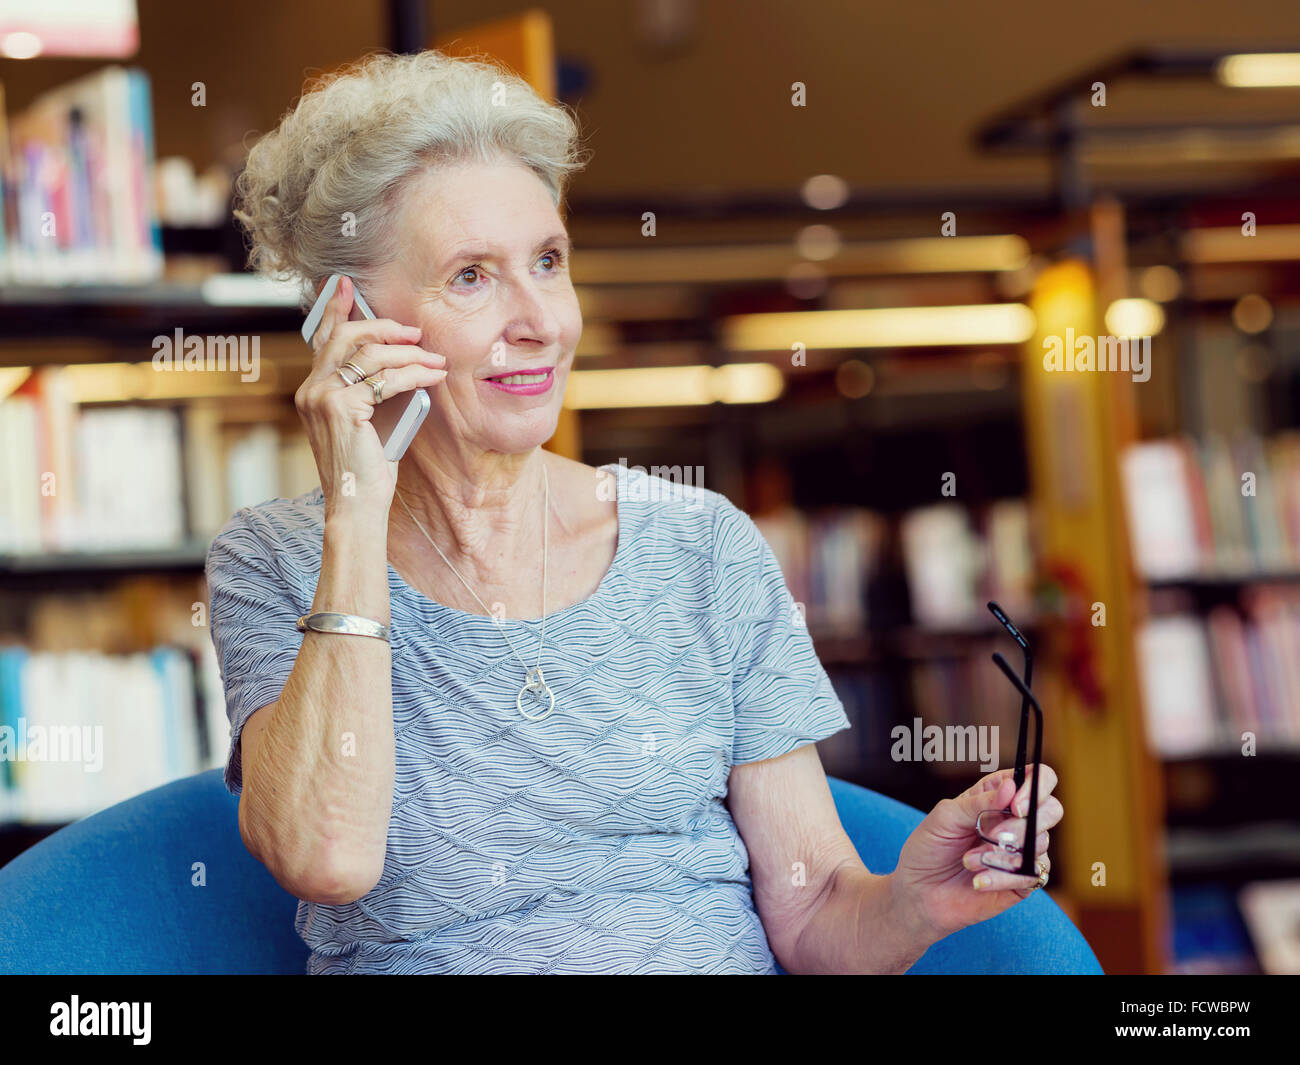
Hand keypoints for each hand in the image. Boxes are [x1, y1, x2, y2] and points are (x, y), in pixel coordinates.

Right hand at [294, 275, 447, 517]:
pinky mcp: (342, 409)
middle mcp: (311, 390)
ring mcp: (322, 398)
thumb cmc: (366, 469)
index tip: (347, 285)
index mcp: (313, 391)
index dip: (336, 309)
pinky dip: (414, 375)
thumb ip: (369, 392)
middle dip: (383, 327)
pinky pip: (385, 380)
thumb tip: (401, 361)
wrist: (356, 505)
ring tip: (435, 361)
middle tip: (414, 332)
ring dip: (410, 355)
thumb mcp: (365, 422)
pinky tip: (431, 377)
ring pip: (370, 356)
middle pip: (346, 337)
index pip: (323, 340)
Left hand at [890, 765, 1061, 943]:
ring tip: (968, 861)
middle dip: (1023, 824)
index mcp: (998, 794)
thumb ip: (979, 802)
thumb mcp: (946, 817)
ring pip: (1039, 843)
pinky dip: (1002, 876)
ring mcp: (1023, 850)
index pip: (1038, 777)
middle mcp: (1016, 820)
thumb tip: (1011, 786)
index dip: (1036, 785)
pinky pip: (1031, 875)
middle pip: (1051, 809)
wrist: (920, 892)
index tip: (1015, 806)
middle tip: (994, 835)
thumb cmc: (930, 847)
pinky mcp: (1024, 880)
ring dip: (1000, 854)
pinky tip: (978, 881)